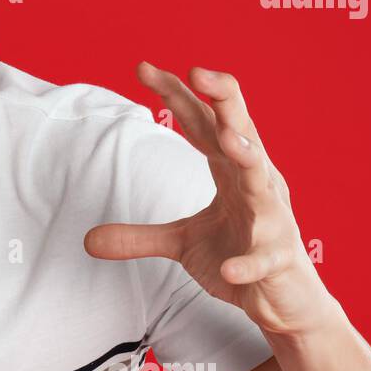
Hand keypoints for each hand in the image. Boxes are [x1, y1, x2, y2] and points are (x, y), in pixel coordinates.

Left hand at [84, 61, 336, 335]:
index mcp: (233, 171)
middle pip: (241, 134)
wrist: (283, 302)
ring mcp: (271, 221)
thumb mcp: (182, 244)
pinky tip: (229, 266)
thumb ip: (139, 236)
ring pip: (263, 182)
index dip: (177, 95)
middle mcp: (256, 185)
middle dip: (224, 102)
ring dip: (248, 157)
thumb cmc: (239, 256)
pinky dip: (247, 261)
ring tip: (229, 140)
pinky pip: (262, 258)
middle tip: (200, 72)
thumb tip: (86, 240)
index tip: (142, 68)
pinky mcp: (278, 260)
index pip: (204, 123)